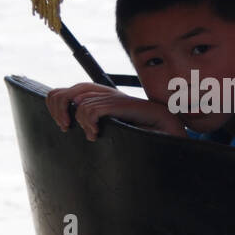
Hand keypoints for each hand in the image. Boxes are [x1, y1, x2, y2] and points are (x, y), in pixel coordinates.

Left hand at [45, 83, 187, 140]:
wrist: (174, 144)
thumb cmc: (146, 144)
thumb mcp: (116, 136)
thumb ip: (98, 127)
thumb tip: (71, 126)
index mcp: (108, 101)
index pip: (75, 90)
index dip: (60, 102)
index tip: (62, 123)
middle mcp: (114, 96)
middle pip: (75, 90)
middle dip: (60, 106)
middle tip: (65, 127)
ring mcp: (122, 100)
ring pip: (84, 101)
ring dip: (80, 120)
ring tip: (90, 134)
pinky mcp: (130, 106)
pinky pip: (96, 108)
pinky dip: (90, 121)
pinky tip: (95, 134)